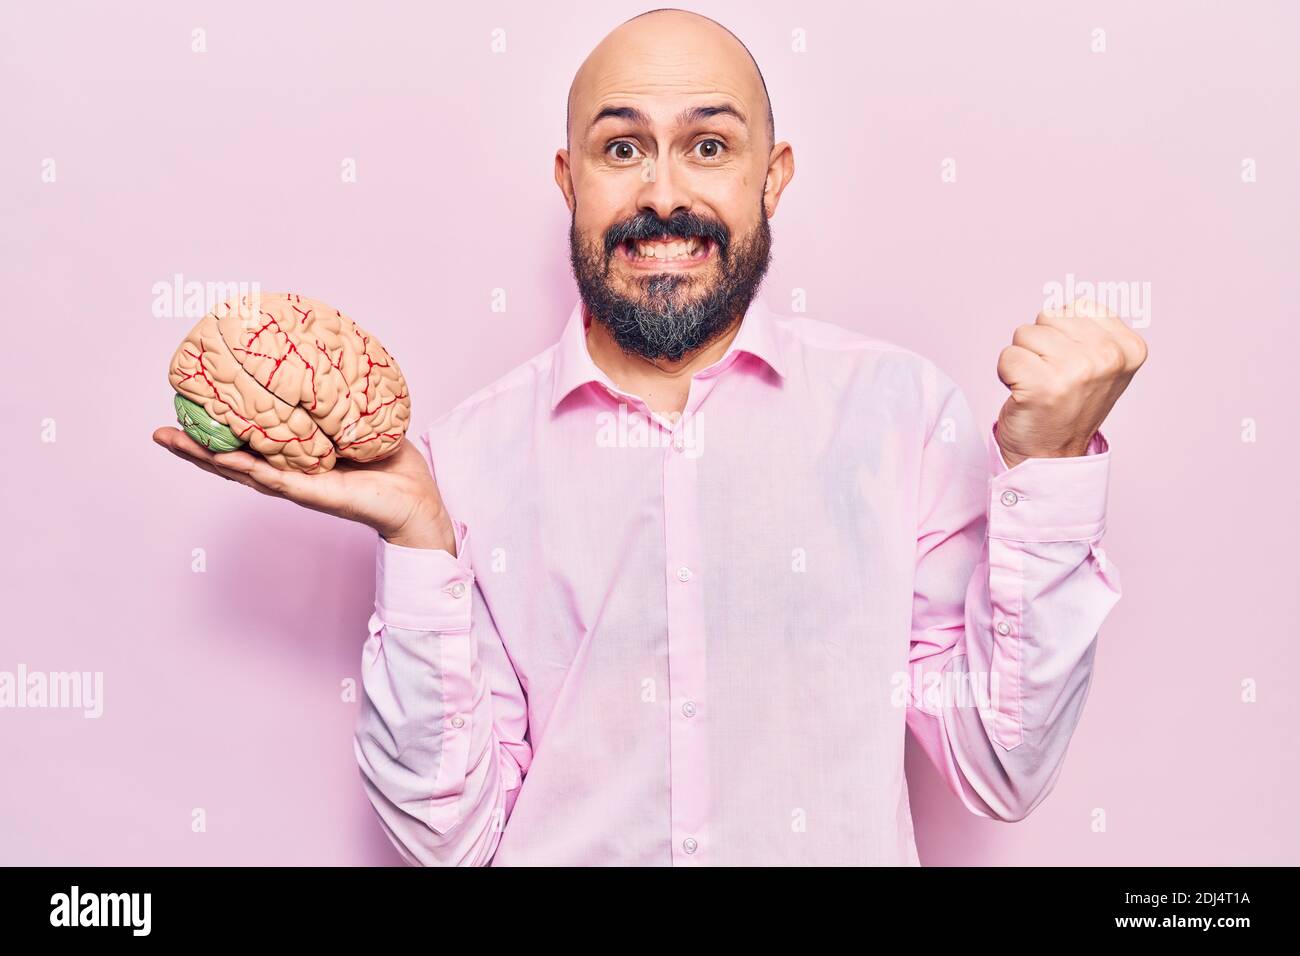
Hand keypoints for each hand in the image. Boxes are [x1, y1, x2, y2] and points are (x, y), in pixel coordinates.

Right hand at [151, 427, 457, 552]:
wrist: (418, 500)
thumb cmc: (391, 464)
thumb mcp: (359, 422)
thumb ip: (339, 399)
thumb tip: (325, 361)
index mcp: (295, 459)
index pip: (247, 444)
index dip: (214, 432)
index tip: (183, 413)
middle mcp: (289, 475)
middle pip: (231, 461)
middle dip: (193, 448)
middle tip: (158, 432)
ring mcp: (299, 487)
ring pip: (243, 472)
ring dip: (207, 459)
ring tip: (173, 443)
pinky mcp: (317, 494)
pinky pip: (278, 480)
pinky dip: (250, 469)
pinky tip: (223, 459)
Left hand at [995, 298, 1147, 467]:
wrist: (1052, 455)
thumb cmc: (1070, 405)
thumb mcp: (1101, 364)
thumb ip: (1092, 328)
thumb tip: (1065, 301)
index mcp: (1129, 347)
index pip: (1077, 306)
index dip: (1063, 333)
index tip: (1071, 364)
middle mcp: (1108, 357)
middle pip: (1049, 316)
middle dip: (1041, 344)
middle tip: (1052, 377)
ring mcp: (1078, 372)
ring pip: (1025, 333)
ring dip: (1024, 359)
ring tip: (1040, 385)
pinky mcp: (1044, 386)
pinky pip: (1007, 356)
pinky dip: (1007, 374)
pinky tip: (1024, 395)